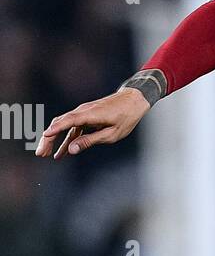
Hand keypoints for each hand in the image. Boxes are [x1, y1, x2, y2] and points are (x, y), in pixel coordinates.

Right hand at [35, 88, 151, 159]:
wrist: (133, 100)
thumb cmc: (125, 117)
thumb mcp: (111, 134)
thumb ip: (90, 141)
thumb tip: (71, 149)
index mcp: (90, 114)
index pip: (68, 121)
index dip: (56, 129)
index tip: (45, 136)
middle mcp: (83, 111)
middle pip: (60, 124)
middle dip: (48, 139)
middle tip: (40, 153)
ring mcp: (83, 113)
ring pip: (63, 126)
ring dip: (54, 140)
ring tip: (46, 154)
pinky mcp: (85, 117)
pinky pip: (72, 128)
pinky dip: (65, 139)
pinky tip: (62, 152)